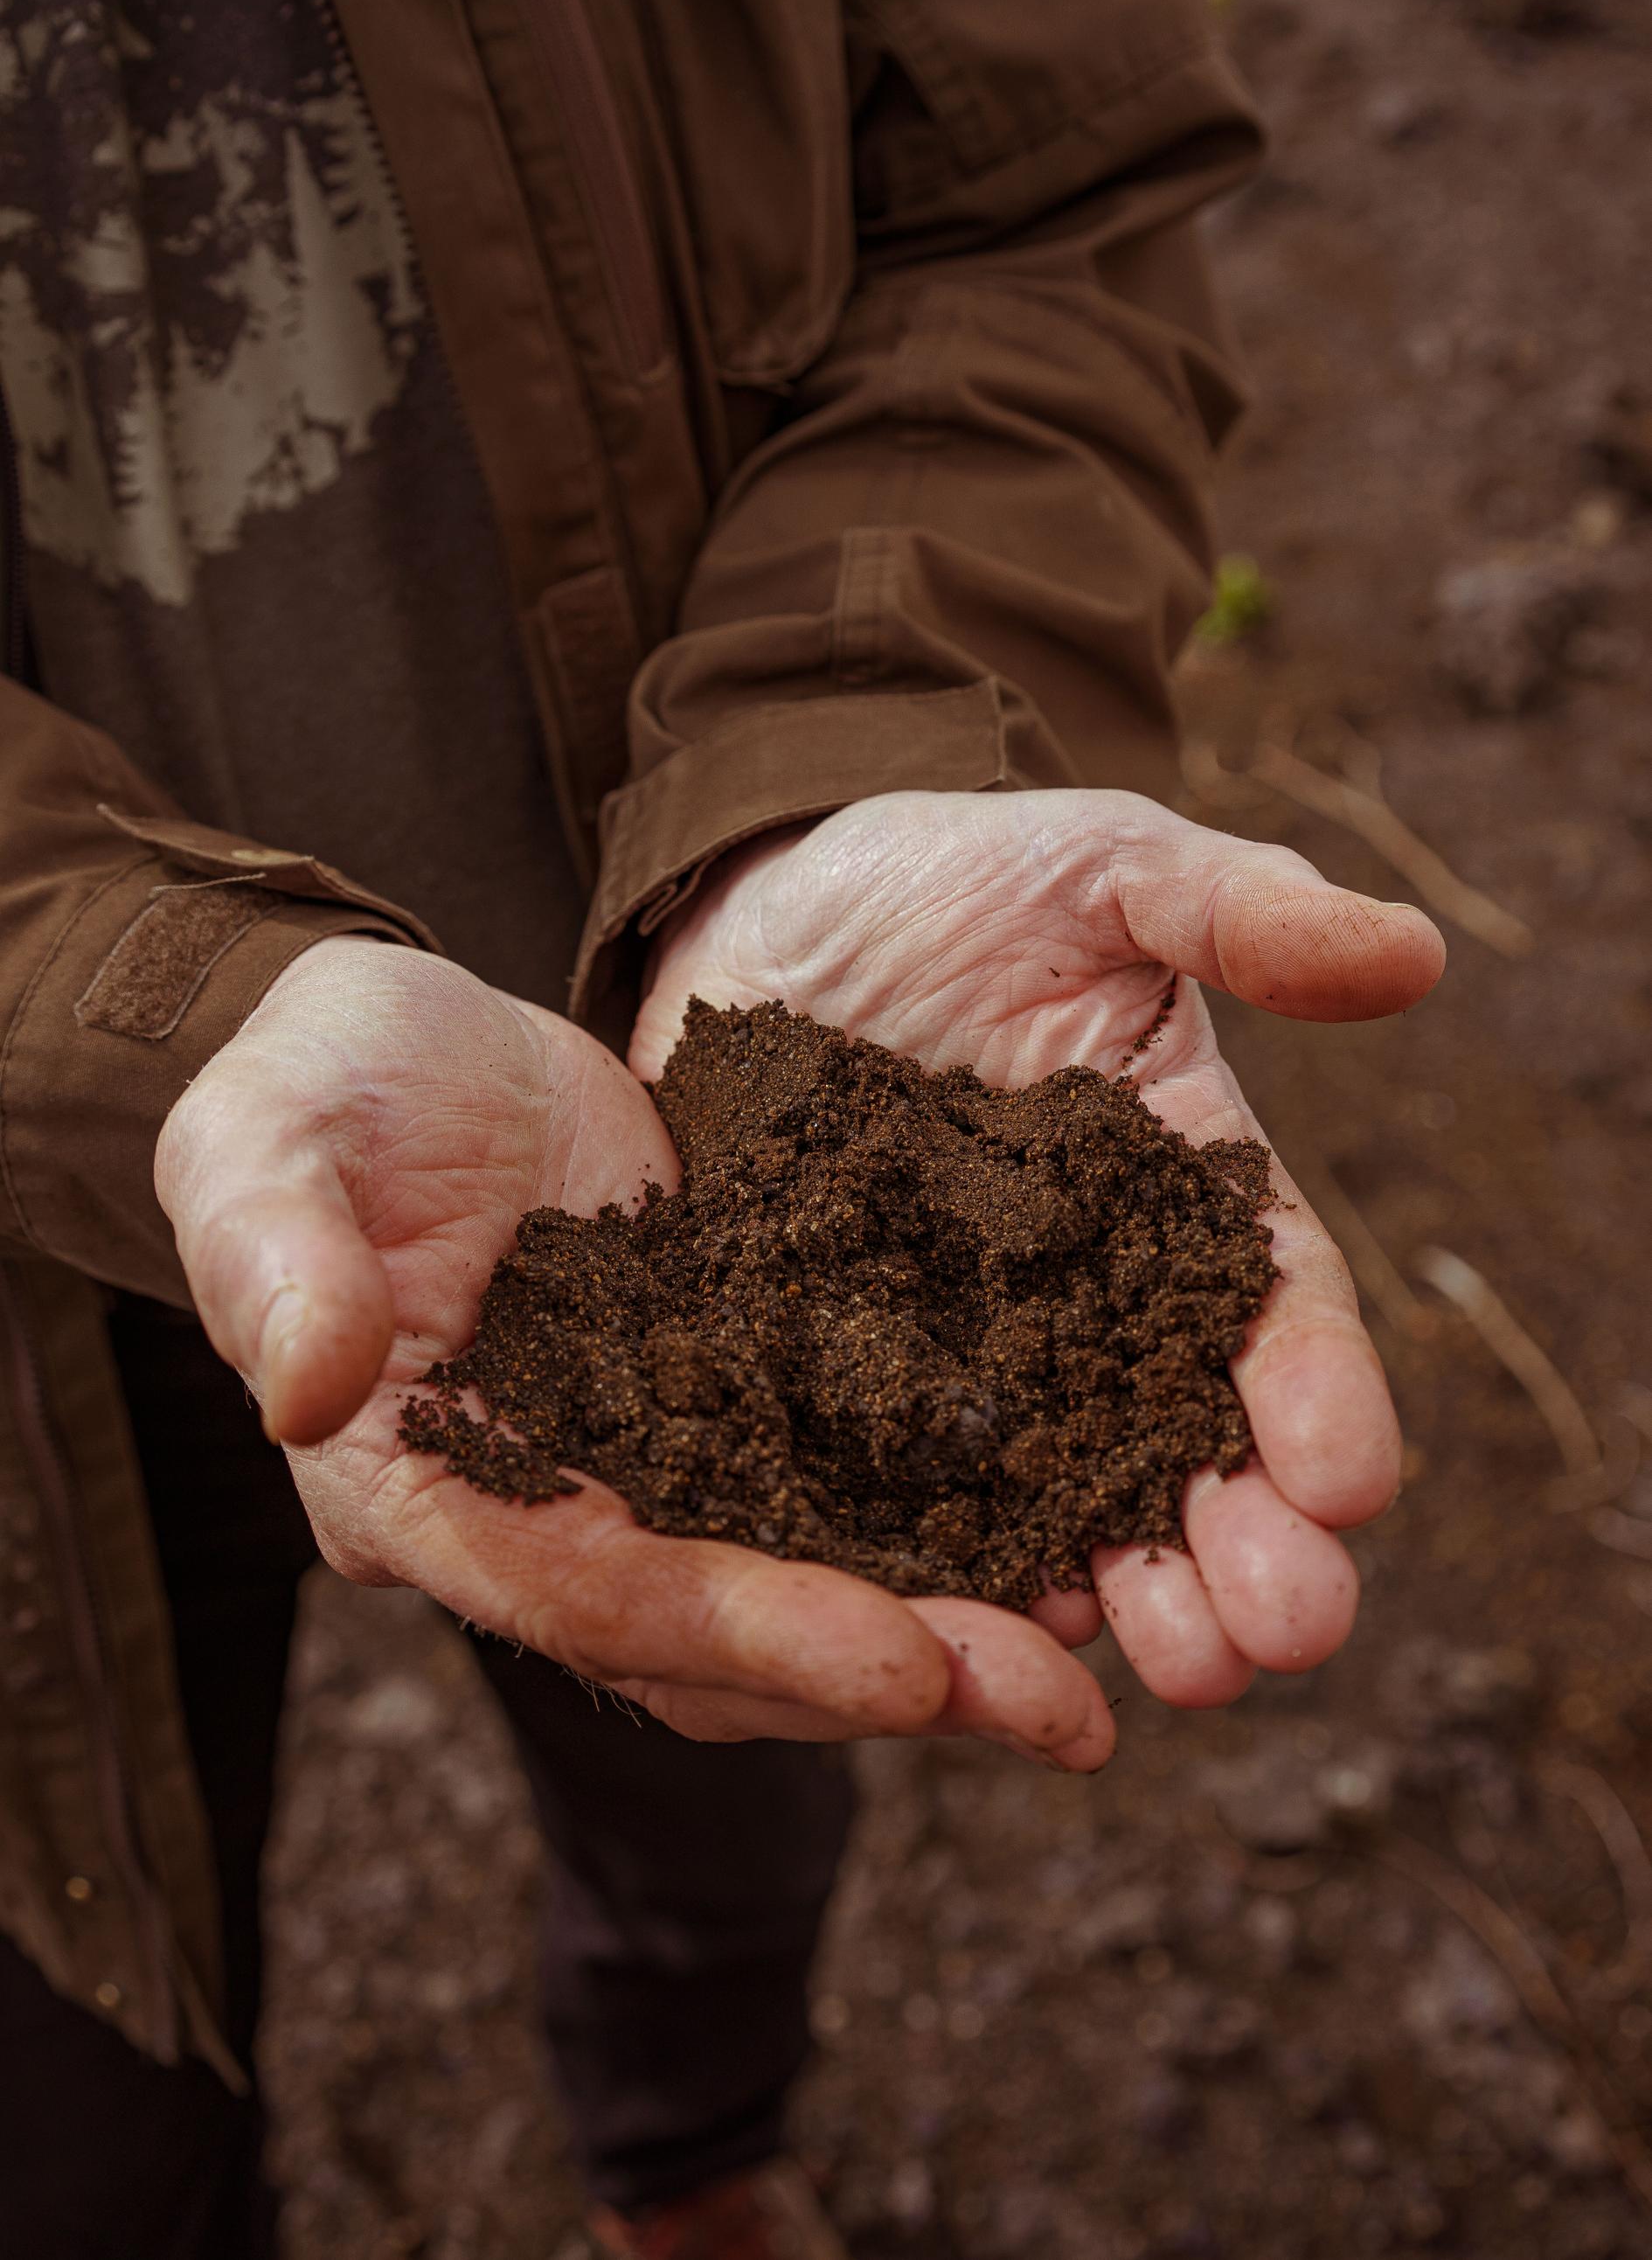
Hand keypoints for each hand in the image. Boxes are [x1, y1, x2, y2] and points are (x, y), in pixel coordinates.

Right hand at [155, 938, 1110, 1764]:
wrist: (402, 1044)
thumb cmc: (315, 1083)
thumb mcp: (267, 1138)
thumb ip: (278, 1257)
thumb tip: (307, 1388)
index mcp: (420, 1491)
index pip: (588, 1595)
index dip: (742, 1633)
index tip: (904, 1666)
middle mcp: (540, 1516)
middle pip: (716, 1637)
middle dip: (884, 1674)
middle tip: (1058, 1700)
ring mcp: (636, 1470)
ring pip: (794, 1587)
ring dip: (939, 1630)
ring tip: (1092, 1656)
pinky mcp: (717, 1396)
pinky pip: (837, 1485)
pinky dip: (940, 1521)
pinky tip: (1064, 1525)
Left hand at [633, 789, 1445, 1710]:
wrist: (762, 904)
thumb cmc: (949, 873)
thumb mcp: (1100, 867)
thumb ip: (1239, 913)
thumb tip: (1414, 953)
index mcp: (1179, 1180)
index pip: (1275, 1296)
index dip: (1321, 1390)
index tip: (1351, 1481)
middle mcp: (1092, 1292)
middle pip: (1189, 1431)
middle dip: (1247, 1539)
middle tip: (1283, 1634)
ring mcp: (969, 1346)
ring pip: (1068, 1490)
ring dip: (1128, 1590)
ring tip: (1174, 1672)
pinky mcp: (841, 1371)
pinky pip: (902, 1484)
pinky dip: (953, 1567)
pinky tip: (986, 1637)